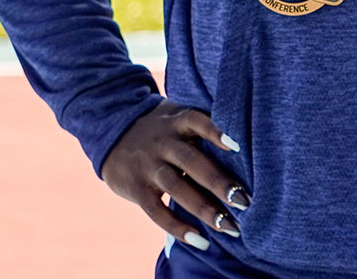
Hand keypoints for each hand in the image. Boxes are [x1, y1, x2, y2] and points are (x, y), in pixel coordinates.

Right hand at [100, 101, 248, 248]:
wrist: (110, 131)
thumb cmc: (160, 128)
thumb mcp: (175, 115)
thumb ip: (201, 124)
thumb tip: (246, 140)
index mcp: (176, 121)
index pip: (197, 121)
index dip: (216, 131)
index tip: (238, 146)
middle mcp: (162, 143)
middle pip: (193, 161)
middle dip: (219, 182)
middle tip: (245, 201)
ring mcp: (148, 166)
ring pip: (178, 188)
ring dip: (205, 209)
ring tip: (230, 227)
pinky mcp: (137, 189)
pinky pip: (158, 211)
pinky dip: (178, 228)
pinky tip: (200, 241)